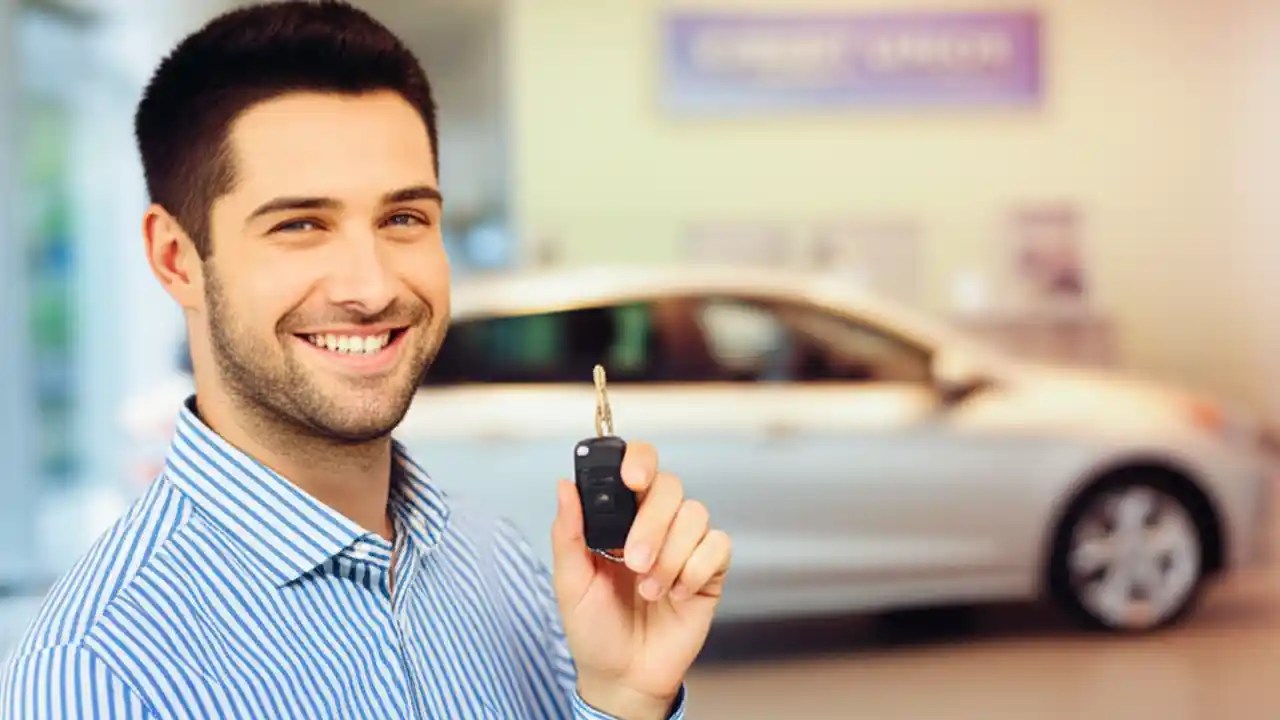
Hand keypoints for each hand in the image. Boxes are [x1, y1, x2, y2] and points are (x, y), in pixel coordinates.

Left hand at [551, 441, 730, 718]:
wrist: (623, 675)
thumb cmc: (594, 628)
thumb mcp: (570, 582)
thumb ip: (568, 532)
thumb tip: (563, 486)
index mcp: (619, 516)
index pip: (636, 466)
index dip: (639, 461)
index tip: (631, 480)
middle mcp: (655, 523)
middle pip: (670, 487)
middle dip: (652, 524)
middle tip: (633, 562)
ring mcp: (685, 544)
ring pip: (695, 515)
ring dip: (671, 555)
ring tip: (649, 589)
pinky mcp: (709, 570)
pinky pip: (718, 546)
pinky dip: (695, 570)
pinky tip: (676, 594)